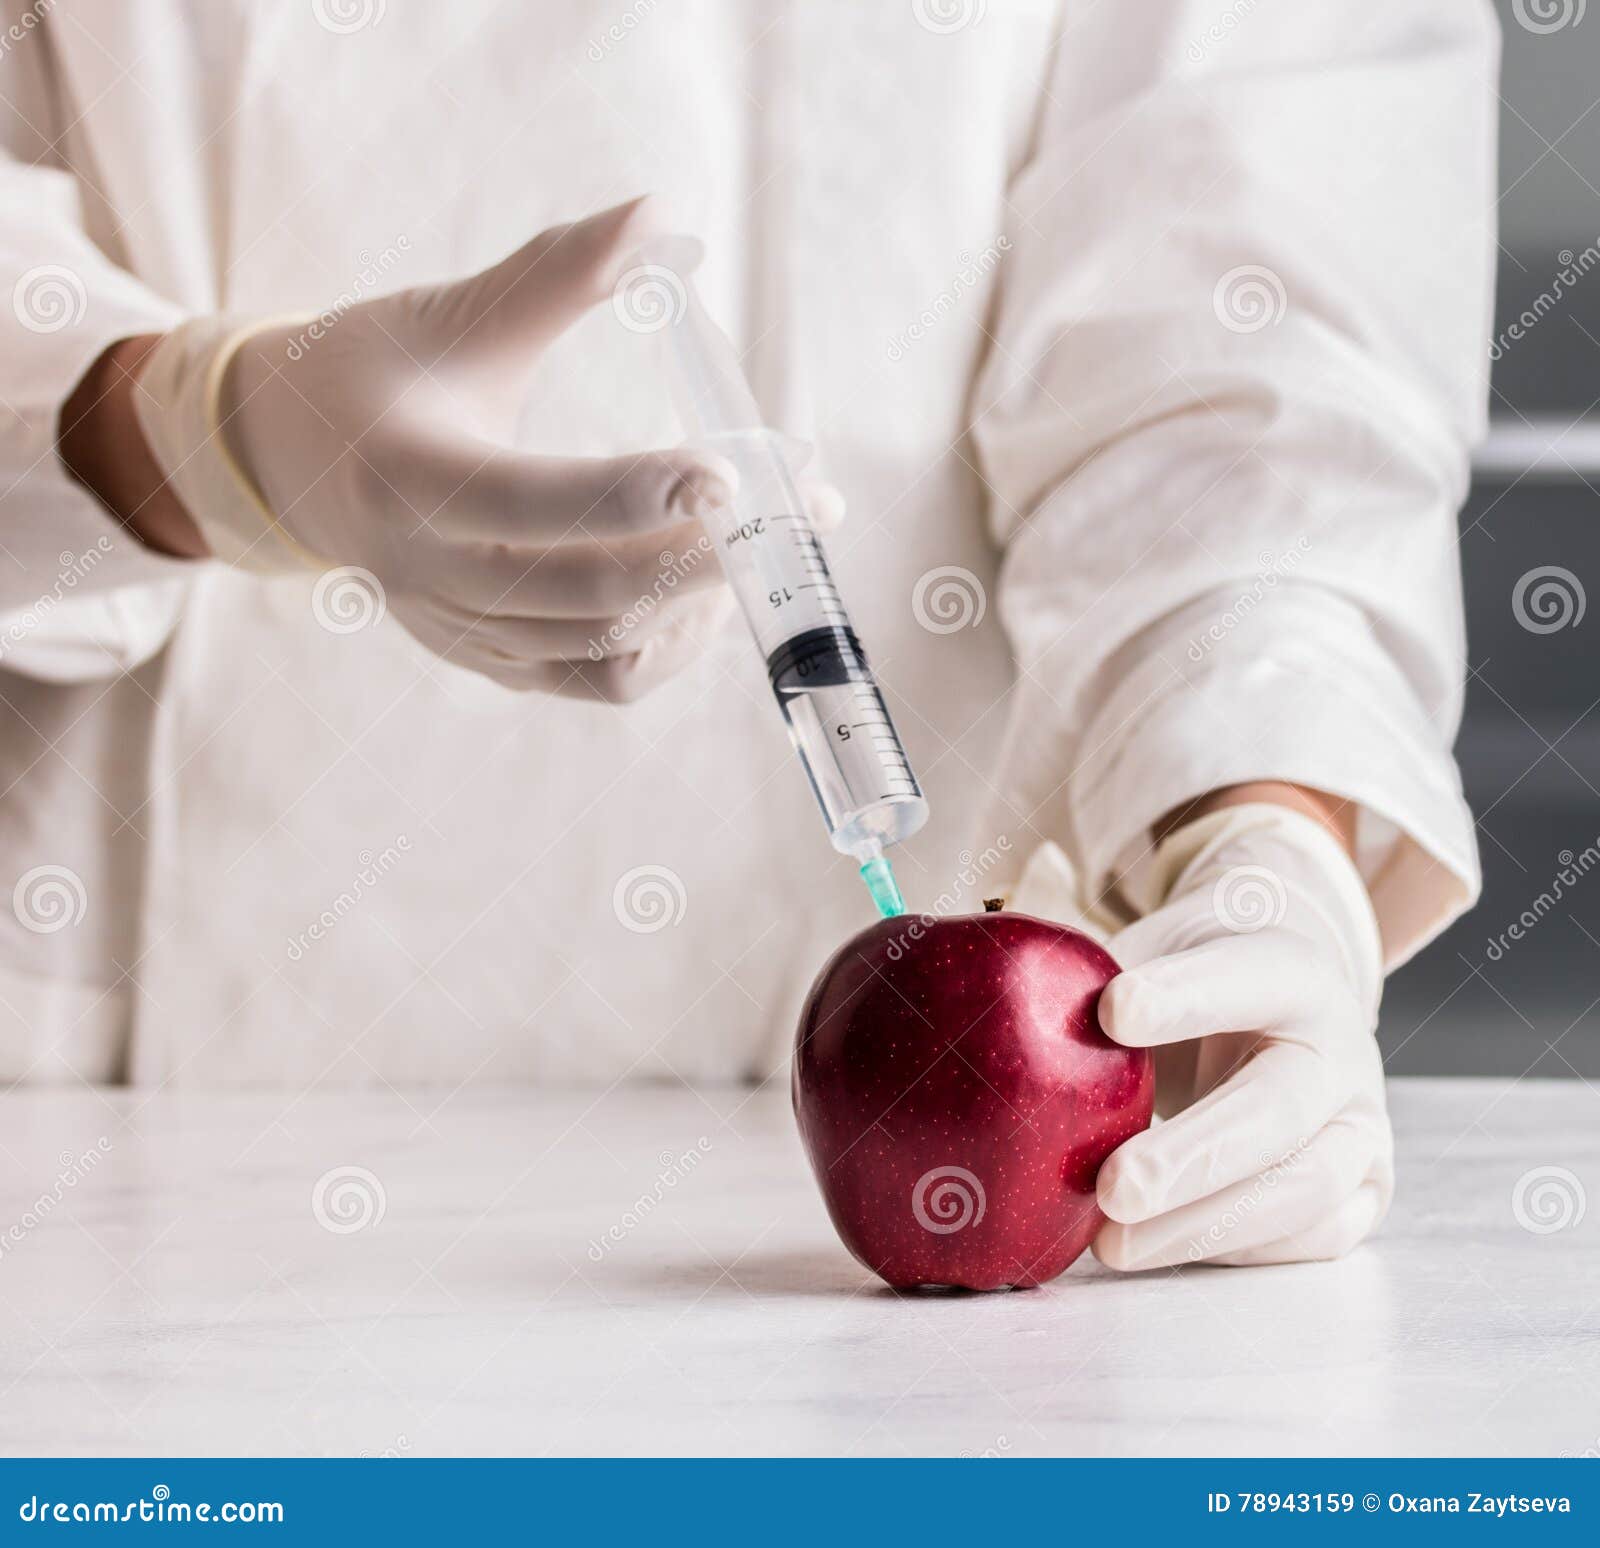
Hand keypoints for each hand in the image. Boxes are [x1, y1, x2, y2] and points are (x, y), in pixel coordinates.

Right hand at [128, 196, 840, 699]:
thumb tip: (661, 217)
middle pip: (590, 592)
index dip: (638, 494)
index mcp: (411, 480)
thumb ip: (555, 275)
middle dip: (704, 554)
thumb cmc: (372, 375)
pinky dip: (664, 646)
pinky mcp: (493, 663)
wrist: (290, 466)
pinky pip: (596, 681)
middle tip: (790, 509)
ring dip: (697, 603)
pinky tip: (704, 593)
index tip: (732, 469)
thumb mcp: (450, 316)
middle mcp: (431, 576)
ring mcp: (463, 633)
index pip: (534, 503)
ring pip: (605, 650)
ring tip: (758, 542)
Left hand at [1091, 804, 1389, 1268]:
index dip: (1183, 997)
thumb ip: (1098, 976)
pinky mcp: (1362, 1188)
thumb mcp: (1160, 949)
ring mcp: (1360, 1123)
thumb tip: (993, 1002)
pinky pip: (1311, 1237)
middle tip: (1112, 1188)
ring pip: (1301, 1189)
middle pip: (1277, 1108)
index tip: (1111, 1013)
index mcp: (1289, 968)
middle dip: (1193, 1156)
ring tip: (1111, 1244)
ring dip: (1204, 1225)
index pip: (1243, 977)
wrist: (1287, 999)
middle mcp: (1338, 1047)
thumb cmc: (1200, 975)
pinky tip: (1159, 1248)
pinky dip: (1233, 1251)